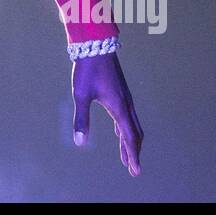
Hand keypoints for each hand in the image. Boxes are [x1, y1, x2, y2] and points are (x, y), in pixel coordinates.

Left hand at [71, 51, 142, 175]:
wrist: (96, 44)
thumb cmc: (87, 68)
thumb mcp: (81, 94)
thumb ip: (81, 119)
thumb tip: (80, 142)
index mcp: (119, 107)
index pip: (129, 136)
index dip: (132, 155)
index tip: (135, 170)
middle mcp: (126, 103)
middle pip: (134, 133)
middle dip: (133, 151)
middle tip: (133, 169)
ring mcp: (125, 97)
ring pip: (132, 124)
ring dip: (130, 141)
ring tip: (127, 156)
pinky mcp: (120, 92)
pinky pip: (127, 116)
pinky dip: (125, 129)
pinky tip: (119, 133)